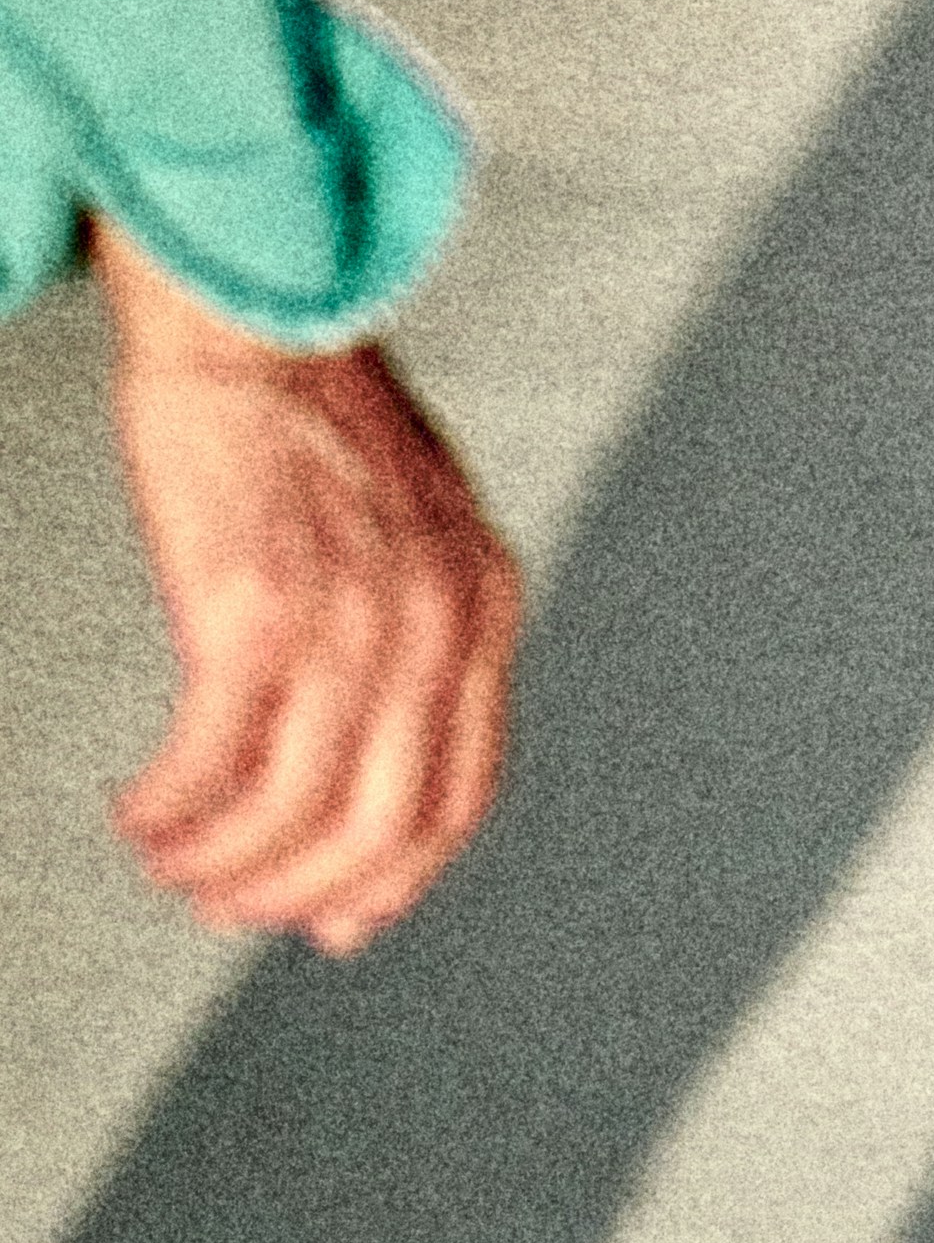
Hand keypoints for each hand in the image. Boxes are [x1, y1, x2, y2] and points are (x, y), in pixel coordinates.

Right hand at [93, 228, 520, 957]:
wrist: (257, 321)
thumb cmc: (317, 428)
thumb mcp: (419, 539)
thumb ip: (417, 655)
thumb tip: (368, 808)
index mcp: (486, 604)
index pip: (459, 797)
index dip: (389, 880)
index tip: (330, 921)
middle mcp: (436, 619)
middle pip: (376, 830)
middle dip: (288, 895)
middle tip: (222, 902)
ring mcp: (350, 616)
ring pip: (288, 816)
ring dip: (214, 866)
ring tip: (169, 857)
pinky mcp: (252, 609)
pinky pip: (207, 768)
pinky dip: (165, 814)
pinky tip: (138, 810)